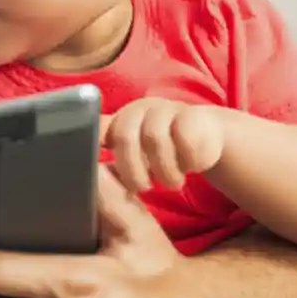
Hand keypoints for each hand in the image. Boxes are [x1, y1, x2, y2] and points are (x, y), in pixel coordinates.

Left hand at [102, 98, 226, 191]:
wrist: (205, 134)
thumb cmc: (161, 154)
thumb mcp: (134, 161)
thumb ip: (110, 171)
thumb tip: (93, 183)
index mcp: (118, 122)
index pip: (96, 126)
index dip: (91, 139)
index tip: (92, 159)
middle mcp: (138, 110)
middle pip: (124, 136)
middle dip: (131, 168)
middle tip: (143, 189)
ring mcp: (166, 109)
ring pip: (154, 138)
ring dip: (164, 169)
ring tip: (172, 184)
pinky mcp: (195, 114)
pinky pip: (185, 139)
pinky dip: (187, 160)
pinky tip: (191, 167)